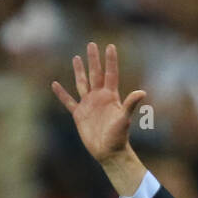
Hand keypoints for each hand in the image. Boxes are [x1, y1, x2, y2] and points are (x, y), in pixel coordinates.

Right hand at [51, 42, 145, 166]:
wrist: (109, 153)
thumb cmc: (119, 137)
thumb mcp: (124, 119)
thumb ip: (131, 104)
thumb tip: (142, 92)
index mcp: (110, 96)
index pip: (110, 74)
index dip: (110, 61)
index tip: (110, 46)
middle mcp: (99, 98)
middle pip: (95, 74)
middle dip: (93, 60)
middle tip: (91, 44)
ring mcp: (89, 105)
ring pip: (82, 83)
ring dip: (79, 71)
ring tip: (76, 57)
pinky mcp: (79, 115)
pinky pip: (69, 101)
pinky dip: (61, 94)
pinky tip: (55, 84)